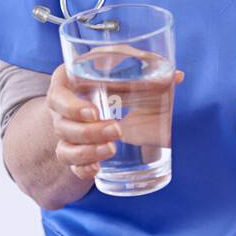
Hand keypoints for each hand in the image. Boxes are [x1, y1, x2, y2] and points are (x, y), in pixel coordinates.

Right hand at [47, 60, 185, 182]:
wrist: (100, 96)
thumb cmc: (108, 74)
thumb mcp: (121, 64)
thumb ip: (144, 66)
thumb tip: (177, 76)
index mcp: (66, 84)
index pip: (57, 97)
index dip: (71, 107)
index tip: (94, 112)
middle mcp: (61, 112)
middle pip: (63, 127)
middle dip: (89, 133)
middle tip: (117, 130)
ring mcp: (66, 135)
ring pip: (65, 150)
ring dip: (87, 153)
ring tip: (112, 150)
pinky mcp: (76, 153)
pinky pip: (72, 167)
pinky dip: (83, 171)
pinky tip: (97, 169)